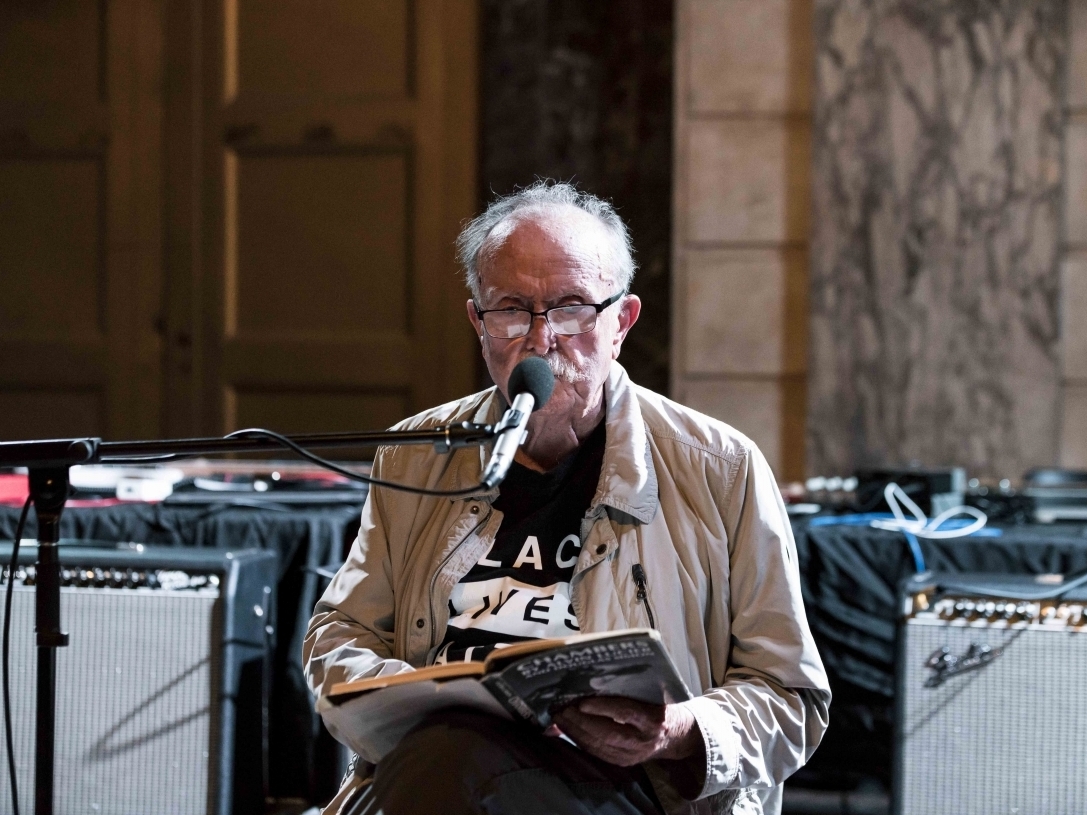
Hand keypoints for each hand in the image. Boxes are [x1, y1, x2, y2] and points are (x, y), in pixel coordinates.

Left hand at [550, 697, 702, 766]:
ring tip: (559, 719)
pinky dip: (580, 741)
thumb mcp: (653, 694)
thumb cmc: (660, 707)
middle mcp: (644, 741)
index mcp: (654, 720)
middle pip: (608, 734)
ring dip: (576, 732)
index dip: (603, 709)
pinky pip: (598, 753)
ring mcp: (633, 756)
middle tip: (562, 710)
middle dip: (581, 722)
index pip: (626, 713)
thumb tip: (597, 678)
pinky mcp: (624, 763)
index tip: (582, 703)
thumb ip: (631, 689)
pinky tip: (568, 731)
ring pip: (600, 746)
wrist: (676, 735)